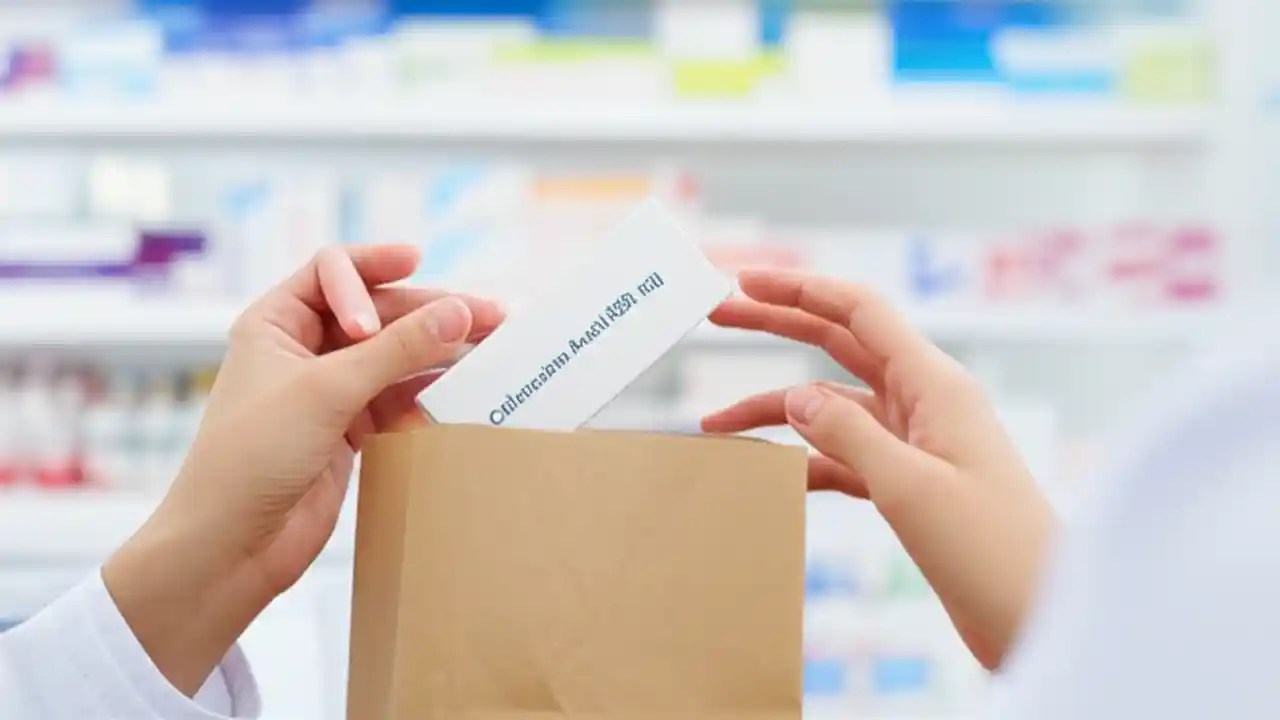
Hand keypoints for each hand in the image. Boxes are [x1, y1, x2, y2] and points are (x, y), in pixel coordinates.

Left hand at [103, 245, 503, 694]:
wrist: (230, 546)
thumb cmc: (251, 457)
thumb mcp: (327, 391)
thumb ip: (397, 349)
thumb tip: (458, 312)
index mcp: (277, 322)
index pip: (334, 268)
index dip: (376, 266)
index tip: (416, 267)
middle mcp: (302, 349)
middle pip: (378, 311)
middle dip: (428, 311)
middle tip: (490, 316)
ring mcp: (328, 391)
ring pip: (394, 357)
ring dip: (436, 353)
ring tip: (490, 350)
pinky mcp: (348, 430)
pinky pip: (398, 398)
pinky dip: (427, 396)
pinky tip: (459, 397)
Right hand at [702, 269, 1054, 668]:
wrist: (1038, 618)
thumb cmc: (992, 552)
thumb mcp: (910, 487)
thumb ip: (847, 434)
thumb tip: (796, 395)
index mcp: (934, 384)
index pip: (859, 312)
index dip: (800, 290)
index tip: (746, 282)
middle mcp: (924, 402)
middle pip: (839, 345)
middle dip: (779, 326)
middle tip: (719, 315)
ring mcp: (915, 443)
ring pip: (832, 406)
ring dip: (776, 410)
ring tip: (717, 425)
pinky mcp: (909, 484)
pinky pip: (842, 456)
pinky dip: (802, 459)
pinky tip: (768, 472)